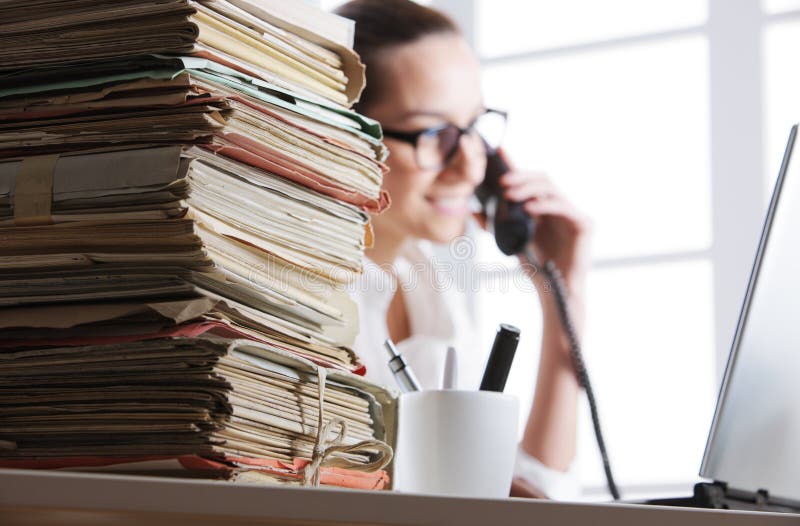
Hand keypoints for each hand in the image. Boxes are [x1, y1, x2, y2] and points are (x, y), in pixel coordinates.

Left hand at [497, 149, 592, 294]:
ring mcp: (573, 213)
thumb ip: (494, 225)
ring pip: (552, 189)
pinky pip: (564, 207)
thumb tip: (473, 211)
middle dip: (521, 176)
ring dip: (529, 188)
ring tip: (510, 194)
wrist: (555, 290)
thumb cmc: (537, 266)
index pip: (530, 180)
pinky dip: (545, 205)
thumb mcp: (510, 241)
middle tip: (502, 181)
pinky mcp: (584, 224)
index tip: (497, 153)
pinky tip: (528, 208)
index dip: (516, 166)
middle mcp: (560, 206)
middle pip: (542, 178)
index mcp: (545, 207)